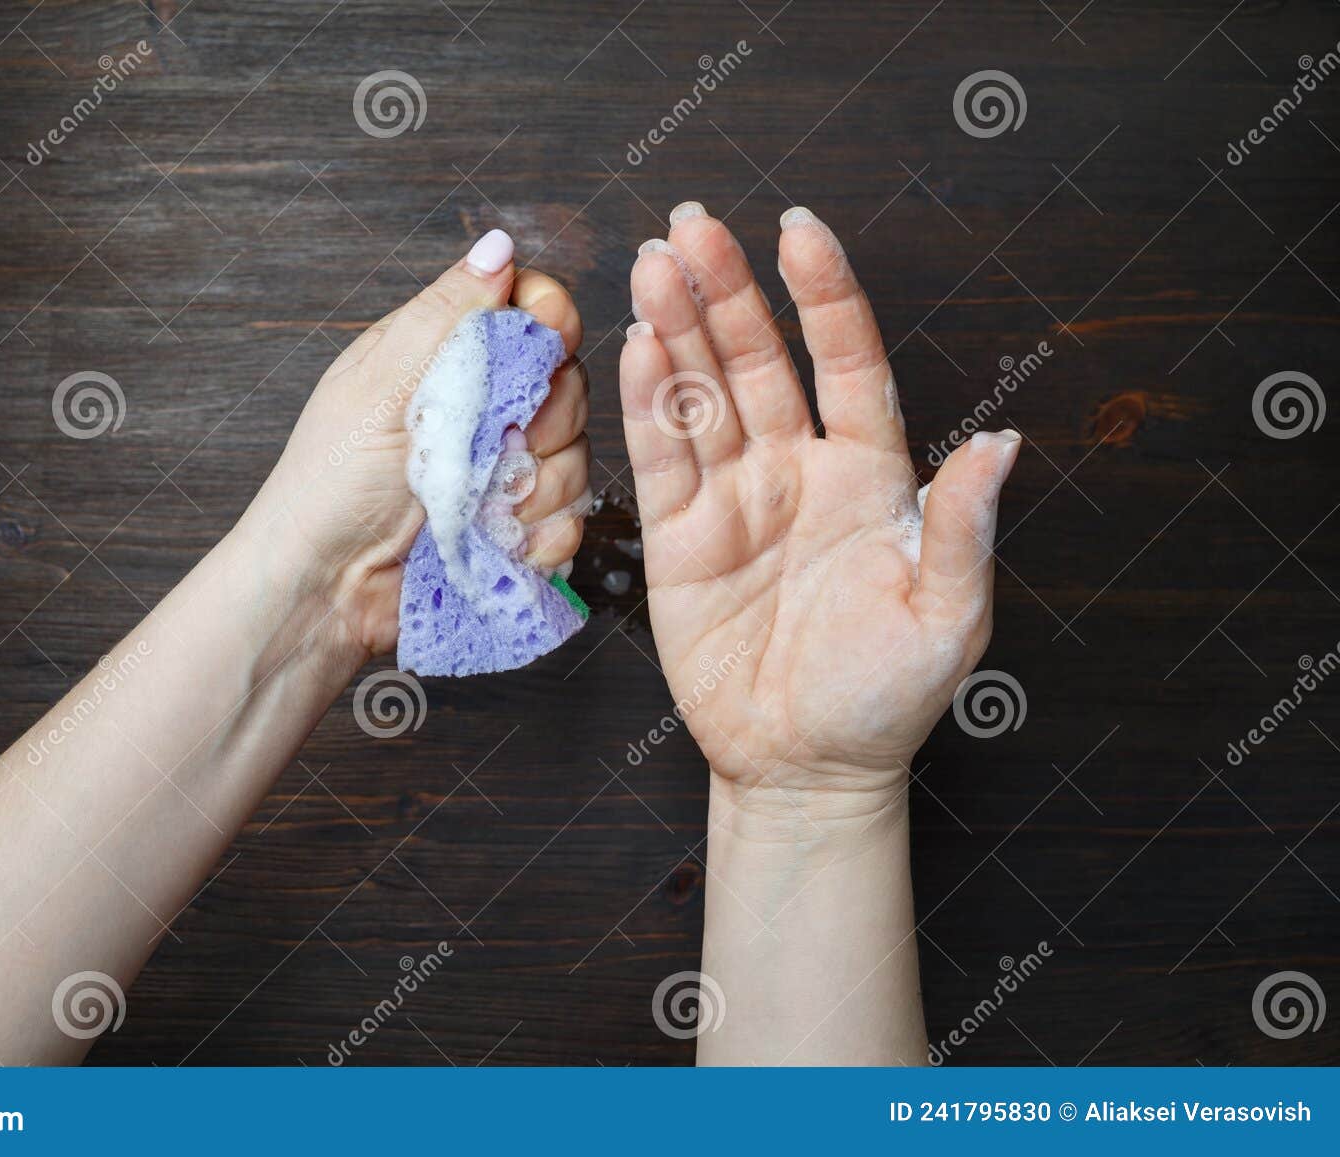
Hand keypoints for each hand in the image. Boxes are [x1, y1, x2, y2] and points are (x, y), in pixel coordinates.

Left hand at [237, 230, 589, 658]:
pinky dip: (541, 537)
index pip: (532, 312)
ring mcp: (502, 471)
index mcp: (445, 357)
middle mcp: (483, 409)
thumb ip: (446, 318)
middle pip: (567, 384)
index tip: (544, 344)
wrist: (324, 590)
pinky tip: (501, 547)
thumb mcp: (380, 386)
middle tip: (496, 450)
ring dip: (537, 489)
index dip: (550, 324)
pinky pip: (568, 521)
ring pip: (576, 456)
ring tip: (482, 512)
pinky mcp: (517, 529)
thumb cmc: (329, 485)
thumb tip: (498, 245)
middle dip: (544, 421)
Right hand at [618, 203, 1018, 823]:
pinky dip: (647, 404)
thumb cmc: (886, 696)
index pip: (843, 362)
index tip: (797, 230)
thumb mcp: (948, 618)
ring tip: (653, 262)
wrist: (806, 767)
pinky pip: (662, 458)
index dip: (822, 295)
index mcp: (868, 474)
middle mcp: (797, 469)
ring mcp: (734, 499)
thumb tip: (1001, 445)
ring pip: (701, 394)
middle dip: (725, 290)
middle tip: (691, 223)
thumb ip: (961, 529)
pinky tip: (638, 348)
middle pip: (758, 359)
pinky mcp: (680, 539)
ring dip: (676, 327)